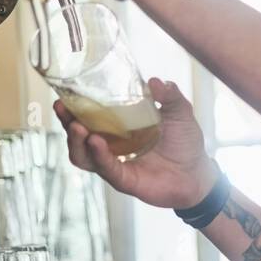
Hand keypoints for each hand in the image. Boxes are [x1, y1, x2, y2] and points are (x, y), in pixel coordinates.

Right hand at [54, 77, 219, 209]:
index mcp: (117, 128)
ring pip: (83, 156)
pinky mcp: (123, 179)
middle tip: (62, 107)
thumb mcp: (179, 112)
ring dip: (76, 141)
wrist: (198, 173)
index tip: (63, 94)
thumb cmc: (185, 142)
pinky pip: (106, 168)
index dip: (72, 106)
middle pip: (77, 136)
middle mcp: (110, 147)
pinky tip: (96, 141)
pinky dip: (99, 155)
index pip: (87, 116)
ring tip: (77, 127)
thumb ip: (169, 96)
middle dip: (66, 122)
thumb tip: (154, 81)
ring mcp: (114, 164)